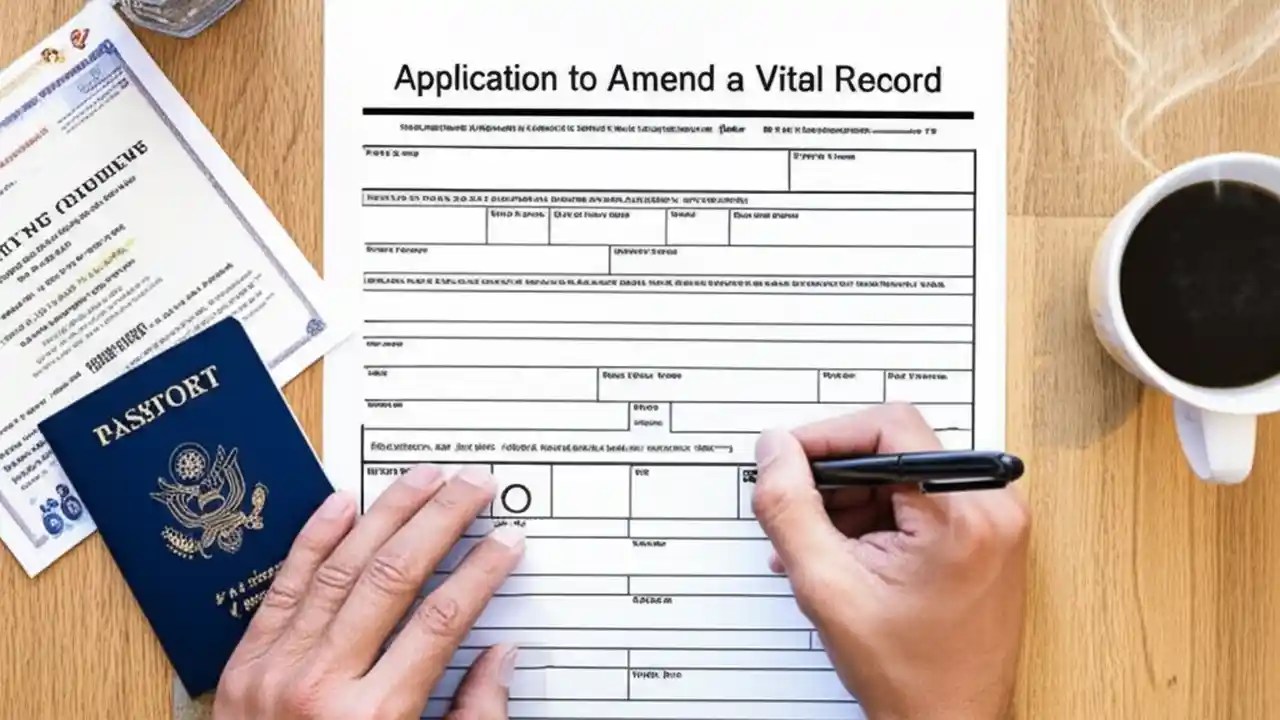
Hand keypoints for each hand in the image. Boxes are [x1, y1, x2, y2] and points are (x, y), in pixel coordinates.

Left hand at [214, 464, 524, 719]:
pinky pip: (283, 586)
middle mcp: (322, 686)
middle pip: (395, 578)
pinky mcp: (244, 664)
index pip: (441, 621)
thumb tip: (502, 659)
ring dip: (386, 515)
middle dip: (441, 521)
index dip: (481, 573)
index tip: (506, 543)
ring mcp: (276, 670)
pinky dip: (312, 540)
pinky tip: (341, 505)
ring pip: (341, 568)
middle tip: (473, 486)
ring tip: (422, 479)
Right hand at [752, 405, 1029, 719]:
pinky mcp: (986, 536)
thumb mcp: (827, 585)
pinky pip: (919, 502)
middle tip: (800, 518)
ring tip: (820, 550)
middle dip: (836, 481)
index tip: (790, 462)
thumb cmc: (908, 675)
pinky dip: (876, 520)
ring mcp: (994, 522)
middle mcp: (992, 507)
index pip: (889, 427)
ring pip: (902, 476)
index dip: (828, 438)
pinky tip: (846, 556)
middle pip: (894, 450)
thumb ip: (790, 507)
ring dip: (851, 504)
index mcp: (964, 513)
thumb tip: (774, 451)